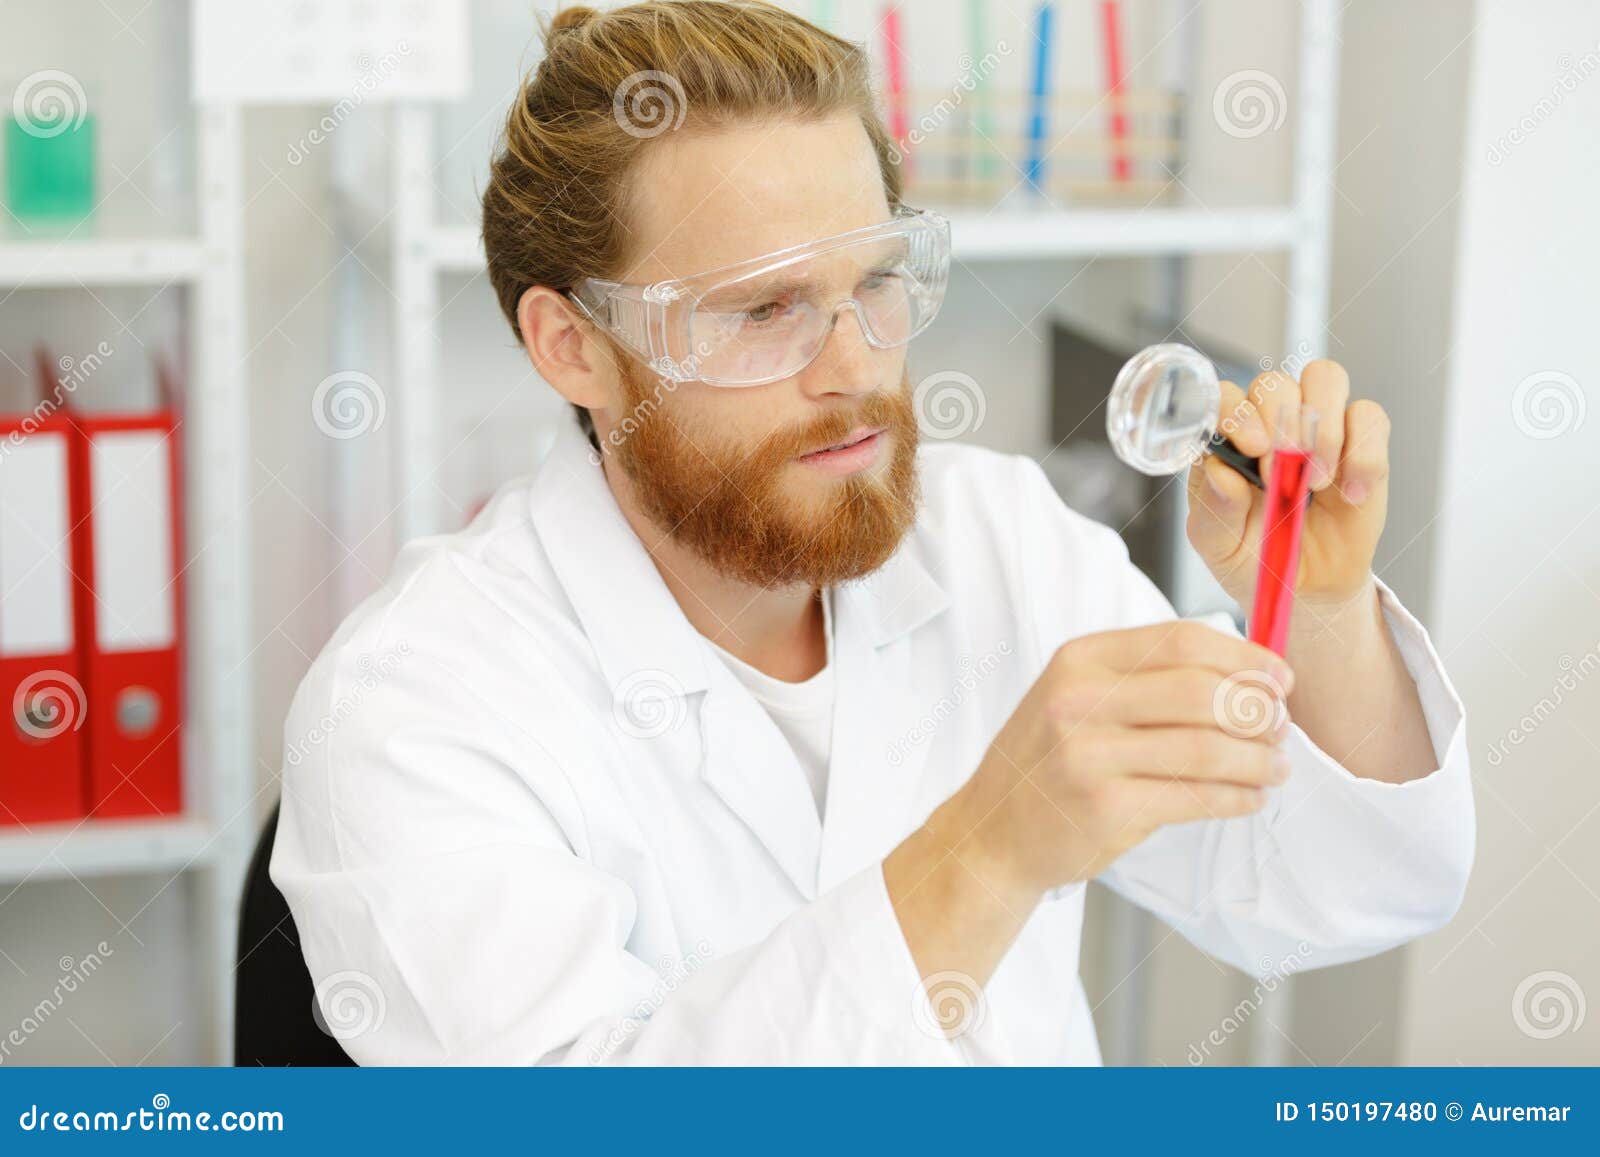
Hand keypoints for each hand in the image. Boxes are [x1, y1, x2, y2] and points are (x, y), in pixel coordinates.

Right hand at [929, 621, 1294, 897]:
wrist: (992, 832)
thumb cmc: (1048, 763)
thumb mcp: (1076, 696)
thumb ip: (1145, 677)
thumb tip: (1246, 671)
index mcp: (1080, 659)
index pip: (1182, 641)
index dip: (1244, 657)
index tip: (1279, 678)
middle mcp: (1079, 700)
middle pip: (1201, 690)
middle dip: (1257, 709)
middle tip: (1280, 727)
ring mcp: (1088, 755)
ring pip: (1206, 747)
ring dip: (1257, 759)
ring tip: (1275, 768)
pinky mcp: (1104, 807)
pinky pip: (1194, 796)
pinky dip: (1236, 798)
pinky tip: (1249, 798)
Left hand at [1185, 359, 1388, 615]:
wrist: (1309, 587)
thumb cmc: (1257, 558)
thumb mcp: (1220, 547)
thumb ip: (1215, 509)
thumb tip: (1220, 473)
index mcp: (1227, 443)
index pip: (1225, 398)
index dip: (1238, 413)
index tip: (1253, 448)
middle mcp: (1270, 424)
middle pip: (1274, 383)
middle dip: (1282, 426)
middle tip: (1283, 476)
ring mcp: (1317, 426)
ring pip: (1325, 378)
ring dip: (1324, 429)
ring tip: (1317, 483)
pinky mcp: (1360, 440)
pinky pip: (1370, 415)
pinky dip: (1364, 455)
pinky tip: (1351, 494)